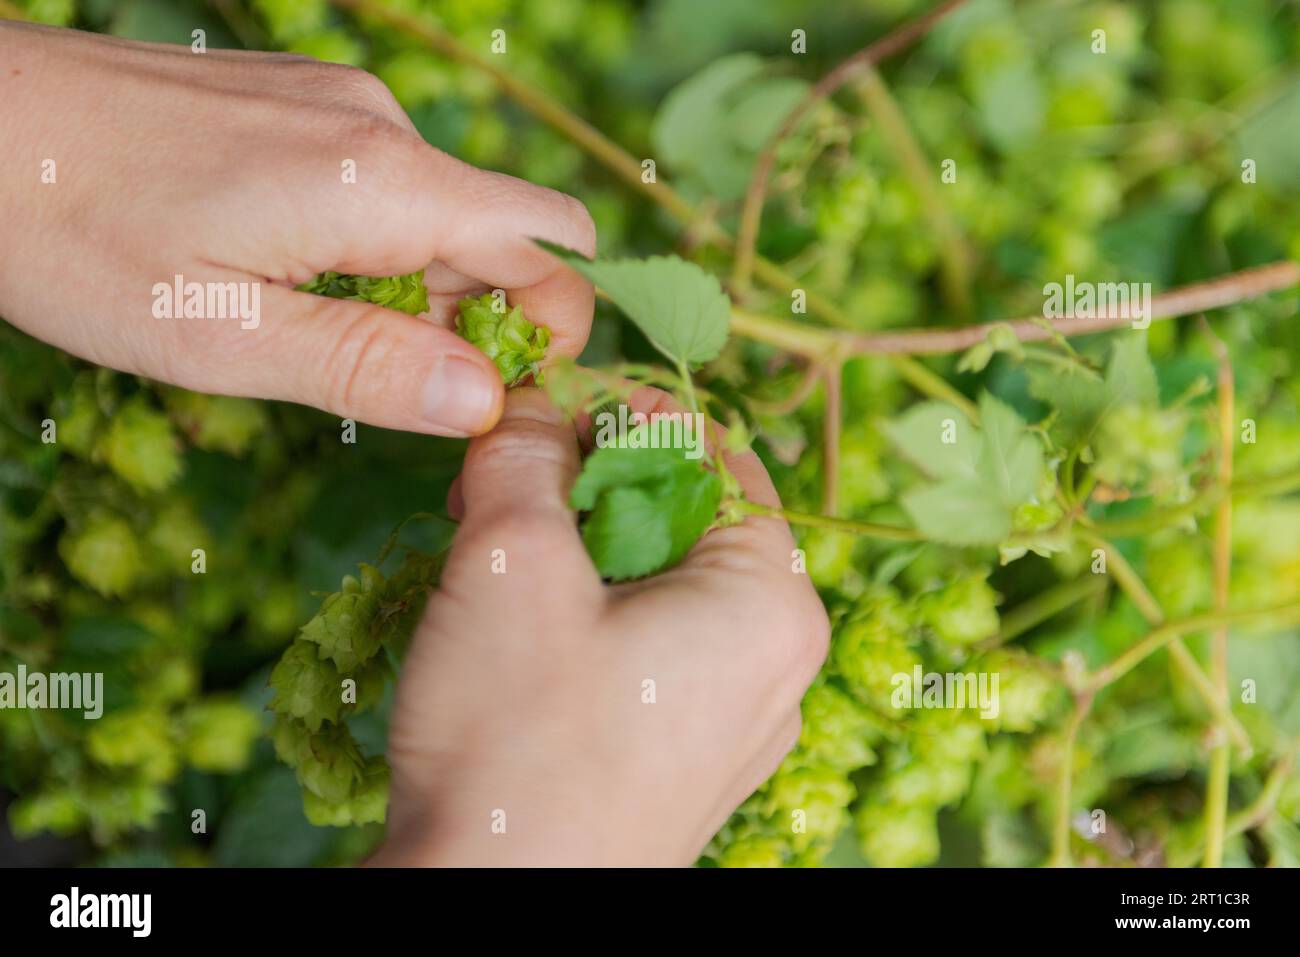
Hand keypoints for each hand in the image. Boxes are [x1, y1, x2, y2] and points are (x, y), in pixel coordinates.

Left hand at [0, 22, 594, 436]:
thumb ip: (368, 368)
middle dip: (482, 320)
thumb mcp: (222, 335)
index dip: (553, 328)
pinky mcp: (305, 104)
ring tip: (316, 331)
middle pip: (503, 234)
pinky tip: (289, 276)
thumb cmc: (76, 234)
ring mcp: (344, 105)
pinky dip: (375, 248)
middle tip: (393, 385)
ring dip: (419, 290)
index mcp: (385, 184)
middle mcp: (384, 128)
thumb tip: (487, 400)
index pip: (552, 246)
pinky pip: (386, 187)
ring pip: (442, 215)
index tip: (496, 395)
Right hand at [372, 388, 830, 865]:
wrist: (495, 914)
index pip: (714, 454)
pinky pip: (647, 653)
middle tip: (497, 486)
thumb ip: (523, 455)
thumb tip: (527, 401)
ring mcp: (733, 723)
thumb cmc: (517, 748)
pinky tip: (514, 632)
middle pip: (686, 522)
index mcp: (770, 604)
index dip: (624, 415)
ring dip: (574, 552)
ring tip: (489, 555)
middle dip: (586, 488)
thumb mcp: (509, 564)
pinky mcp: (683, 761)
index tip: (543, 409)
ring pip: (658, 588)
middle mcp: (774, 666)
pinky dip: (584, 619)